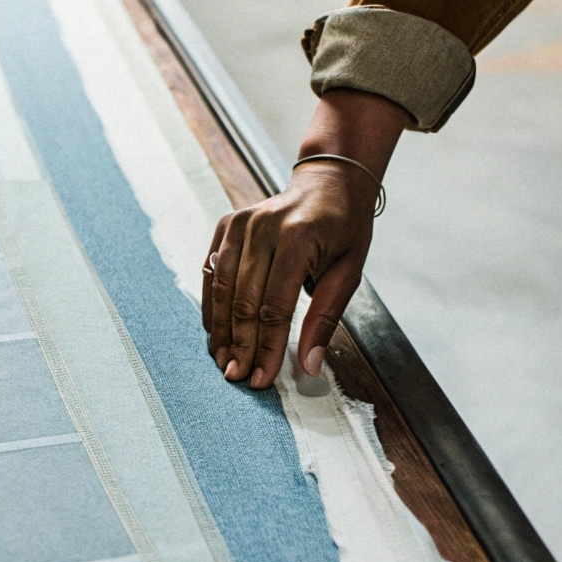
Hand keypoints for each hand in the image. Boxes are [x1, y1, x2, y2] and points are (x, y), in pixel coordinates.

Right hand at [203, 89, 407, 389]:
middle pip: (244, 300)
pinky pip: (212, 272)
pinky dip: (212, 305)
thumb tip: (308, 366)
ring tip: (223, 362)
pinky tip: (215, 332)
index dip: (266, 346)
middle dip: (241, 344)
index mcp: (298, 236)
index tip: (263, 378)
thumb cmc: (345, 229)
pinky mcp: (226, 225)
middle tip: (238, 377)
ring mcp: (239, 223)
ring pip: (222, 288)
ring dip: (221, 330)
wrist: (328, 182)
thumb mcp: (349, 272)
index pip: (275, 305)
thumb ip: (325, 318)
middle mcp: (263, 227)